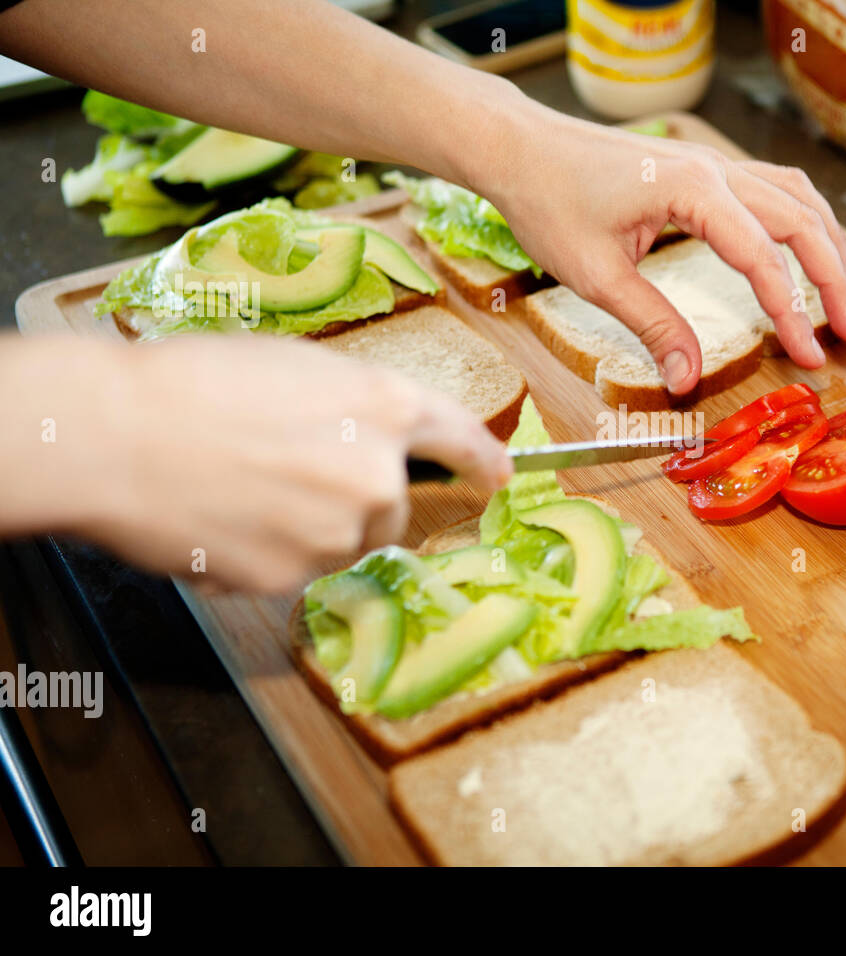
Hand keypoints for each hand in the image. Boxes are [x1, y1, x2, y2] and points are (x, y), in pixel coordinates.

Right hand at [2, 336, 509, 592]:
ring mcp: (338, 533)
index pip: (462, 439)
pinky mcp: (292, 577)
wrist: (117, 435)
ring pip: (342, 544)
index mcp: (385, 406)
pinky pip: (292, 572)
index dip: (485, 460)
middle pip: (392, 508)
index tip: (500, 477)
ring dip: (308, 529)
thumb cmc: (194, 382)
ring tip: (243, 491)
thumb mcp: (296, 367)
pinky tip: (222, 521)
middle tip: (287, 475)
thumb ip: (353, 405)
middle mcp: (378, 475)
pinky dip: (263, 556)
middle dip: (355, 501)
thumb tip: (371, 436)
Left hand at [475, 105, 845, 394]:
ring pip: (798, 197)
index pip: (763, 258)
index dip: (792, 313)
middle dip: (834, 279)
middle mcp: (715, 169)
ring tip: (845, 296)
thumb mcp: (596, 276)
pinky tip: (809, 250)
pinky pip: (776, 188)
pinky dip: (804, 221)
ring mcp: (713, 163)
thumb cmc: (550, 202)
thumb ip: (651, 326)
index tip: (810, 357)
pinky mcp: (705, 168)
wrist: (522, 148)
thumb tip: (687, 380)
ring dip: (828, 245)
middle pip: (801, 221)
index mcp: (692, 190)